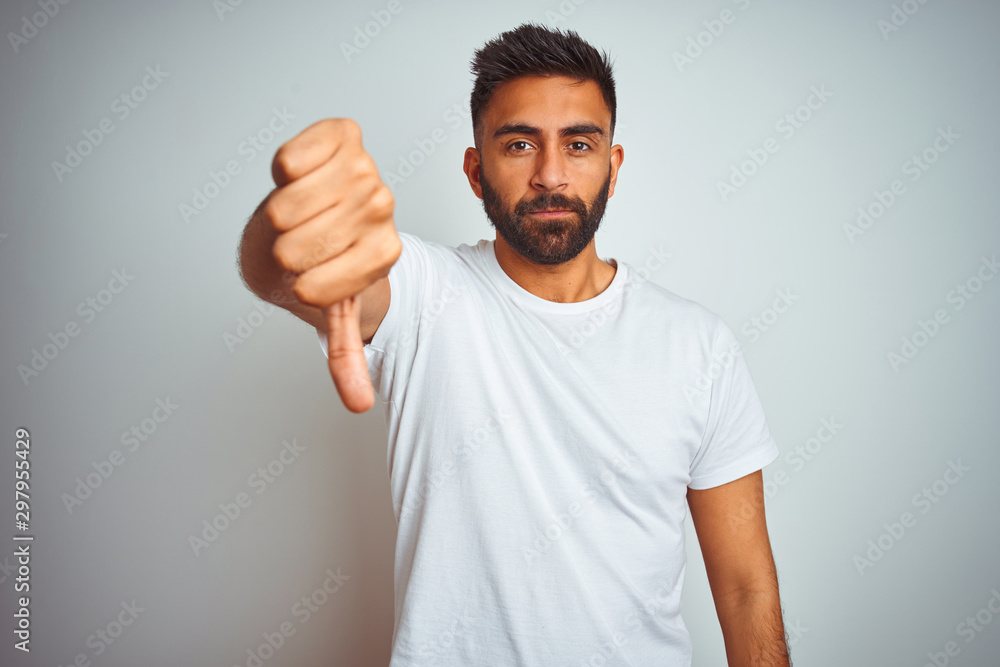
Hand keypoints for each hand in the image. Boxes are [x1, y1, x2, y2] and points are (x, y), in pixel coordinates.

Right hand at [265, 118, 400, 412]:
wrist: (305, 214)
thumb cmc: (316, 262)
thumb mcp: (332, 310)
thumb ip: (347, 352)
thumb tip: (360, 403)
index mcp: (386, 252)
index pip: (330, 284)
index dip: (307, 285)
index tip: (309, 280)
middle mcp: (384, 209)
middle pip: (302, 244)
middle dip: (286, 250)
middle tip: (296, 245)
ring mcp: (366, 169)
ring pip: (293, 203)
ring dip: (279, 213)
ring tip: (293, 214)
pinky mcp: (344, 135)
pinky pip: (294, 158)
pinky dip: (283, 169)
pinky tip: (295, 176)